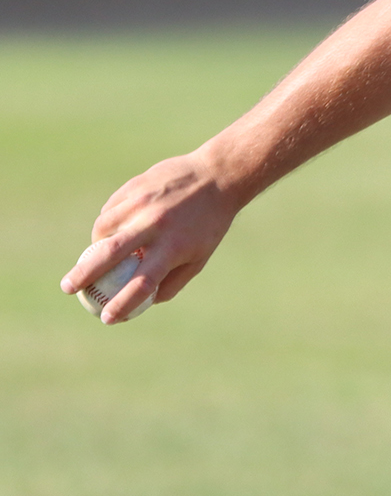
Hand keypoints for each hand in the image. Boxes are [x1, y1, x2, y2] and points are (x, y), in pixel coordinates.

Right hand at [60, 151, 243, 323]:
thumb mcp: (199, 257)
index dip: (122, 304)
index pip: (142, 284)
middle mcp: (154, 225)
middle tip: (67, 288)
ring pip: (103, 229)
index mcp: (173, 247)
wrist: (218, 177)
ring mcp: (141, 203)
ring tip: (101, 250)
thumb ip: (172, 281)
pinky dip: (108, 222)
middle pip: (108, 255)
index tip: (107, 318)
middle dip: (83, 274)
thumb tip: (143, 302)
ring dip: (96, 244)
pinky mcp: (134, 187)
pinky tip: (117, 226)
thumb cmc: (209, 225)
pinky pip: (110, 210)